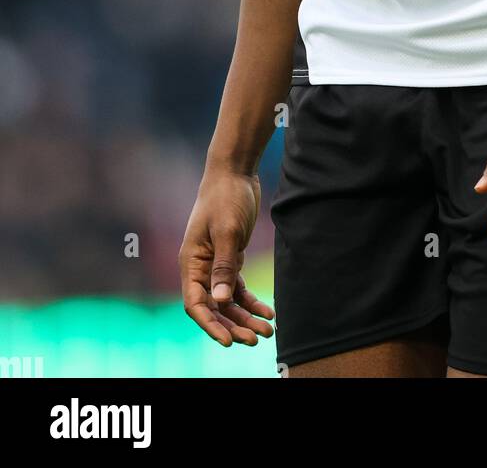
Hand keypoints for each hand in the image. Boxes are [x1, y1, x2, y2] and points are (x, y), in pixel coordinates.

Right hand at [179, 164, 274, 346]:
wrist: (235, 172)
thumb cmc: (226, 197)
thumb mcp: (227, 231)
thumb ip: (224, 266)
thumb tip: (221, 301)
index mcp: (191, 262)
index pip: (195, 303)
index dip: (210, 325)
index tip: (228, 342)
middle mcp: (200, 267)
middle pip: (214, 307)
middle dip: (233, 326)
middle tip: (255, 339)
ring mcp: (215, 264)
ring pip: (227, 301)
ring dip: (245, 317)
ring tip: (267, 332)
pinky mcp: (230, 258)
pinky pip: (238, 288)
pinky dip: (251, 301)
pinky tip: (268, 312)